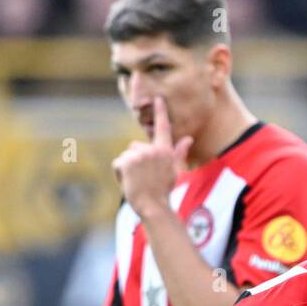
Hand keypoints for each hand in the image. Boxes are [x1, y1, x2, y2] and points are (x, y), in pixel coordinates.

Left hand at [111, 96, 191, 217]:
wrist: (153, 206)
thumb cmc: (164, 190)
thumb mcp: (174, 170)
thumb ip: (179, 152)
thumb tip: (189, 138)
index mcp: (164, 151)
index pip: (162, 128)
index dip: (160, 112)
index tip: (158, 98)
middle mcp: (152, 150)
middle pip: (135, 147)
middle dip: (135, 160)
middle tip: (144, 178)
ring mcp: (138, 155)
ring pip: (126, 156)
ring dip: (127, 168)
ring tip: (137, 182)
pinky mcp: (126, 161)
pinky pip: (118, 164)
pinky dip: (119, 174)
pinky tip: (128, 183)